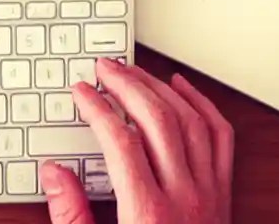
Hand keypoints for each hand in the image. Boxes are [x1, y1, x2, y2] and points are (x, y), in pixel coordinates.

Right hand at [40, 58, 233, 223]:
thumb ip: (71, 216)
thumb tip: (54, 174)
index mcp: (148, 214)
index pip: (120, 141)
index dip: (97, 108)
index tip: (81, 92)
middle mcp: (184, 199)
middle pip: (158, 120)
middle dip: (128, 85)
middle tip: (104, 69)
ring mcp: (210, 195)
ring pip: (191, 122)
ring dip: (161, 89)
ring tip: (135, 73)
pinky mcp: (224, 197)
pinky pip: (220, 138)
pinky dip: (203, 107)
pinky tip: (184, 90)